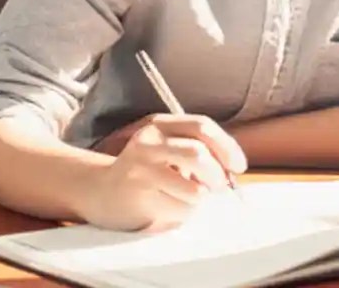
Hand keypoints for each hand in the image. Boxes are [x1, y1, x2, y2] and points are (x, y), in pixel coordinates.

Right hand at [83, 113, 247, 231]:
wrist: (99, 190)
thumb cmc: (145, 171)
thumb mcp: (167, 149)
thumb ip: (197, 150)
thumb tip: (232, 172)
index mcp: (160, 125)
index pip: (202, 127)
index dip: (227, 147)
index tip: (239, 167)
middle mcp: (149, 142)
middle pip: (198, 155)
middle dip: (216, 176)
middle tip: (217, 187)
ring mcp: (141, 169)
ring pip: (194, 190)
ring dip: (199, 199)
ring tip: (185, 197)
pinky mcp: (139, 197)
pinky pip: (180, 210)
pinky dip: (184, 213)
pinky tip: (167, 206)